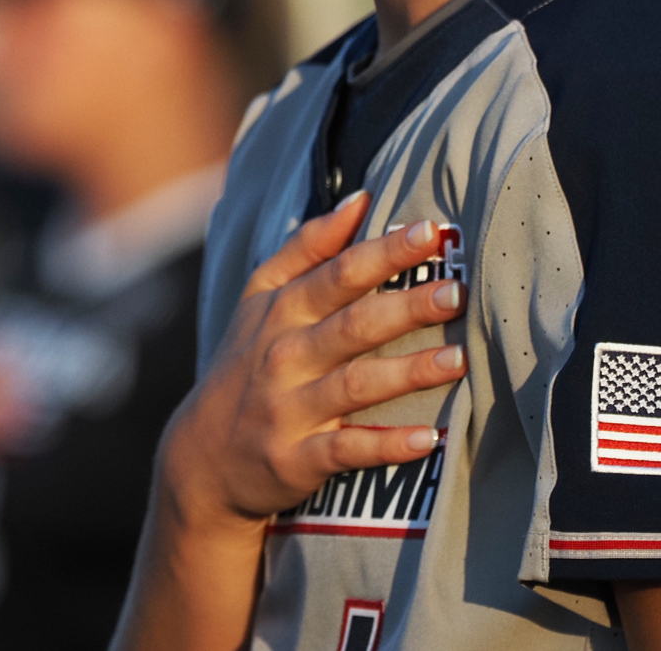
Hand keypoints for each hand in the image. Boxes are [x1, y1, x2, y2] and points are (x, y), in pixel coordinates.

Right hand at [159, 191, 464, 532]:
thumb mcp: (260, 299)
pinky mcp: (296, 458)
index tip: (430, 232)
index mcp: (279, 311)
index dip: (382, 251)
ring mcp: (289, 408)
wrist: (203, 456)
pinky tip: (429, 437)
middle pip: (351, 324)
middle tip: (456, 293)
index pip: (336, 273)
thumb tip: (361, 201)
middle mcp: (284, 355)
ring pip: (355, 385)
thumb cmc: (247, 364)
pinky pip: (347, 449)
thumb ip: (308, 248)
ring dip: (407, 372)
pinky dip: (386, 445)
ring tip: (457, 359)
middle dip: (405, 307)